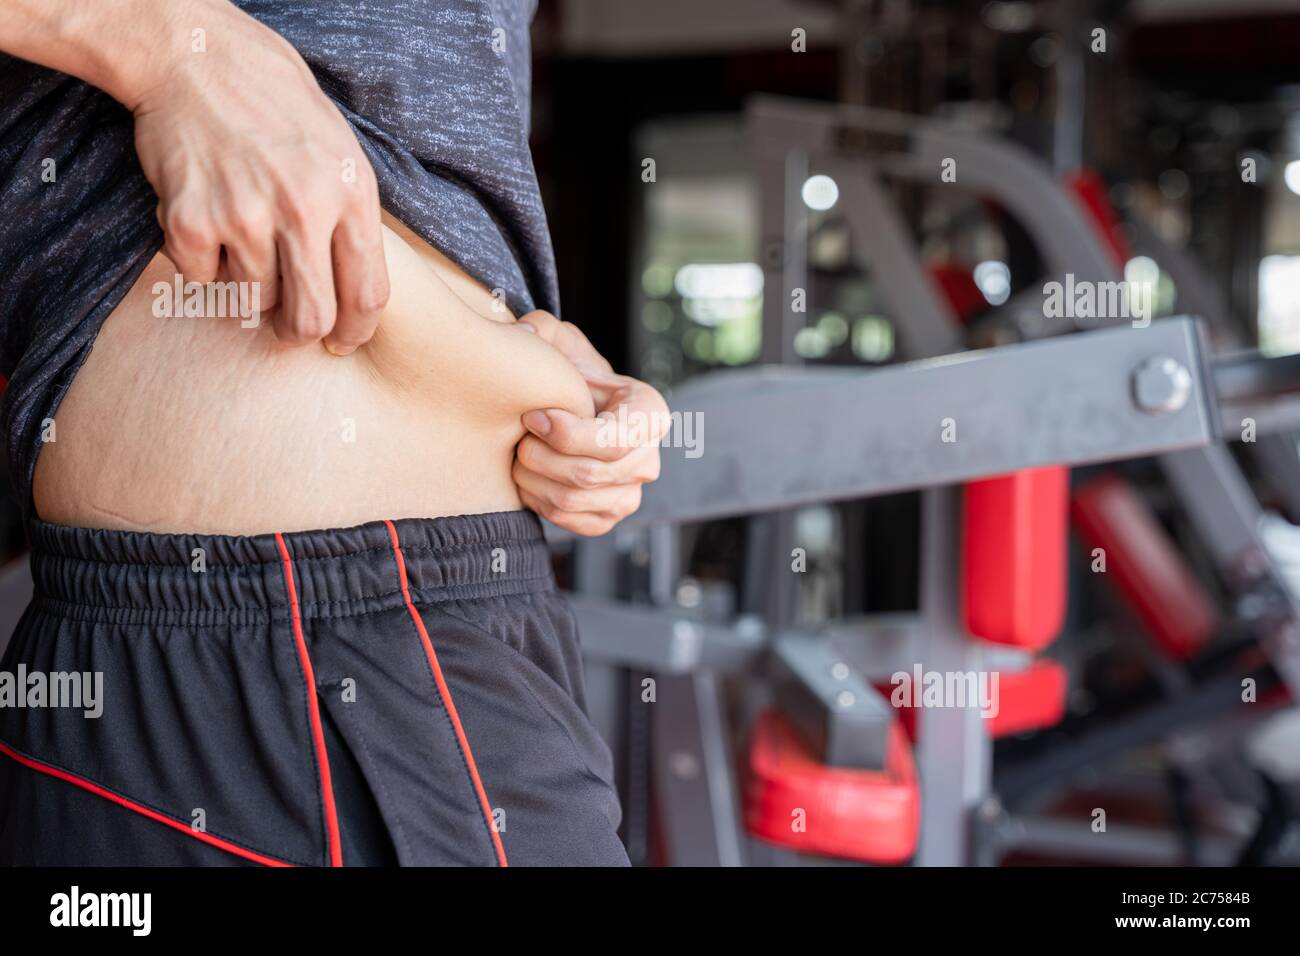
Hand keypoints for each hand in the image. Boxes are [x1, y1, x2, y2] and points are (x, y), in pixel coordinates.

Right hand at [130, 0, 388, 352]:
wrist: (197, 58)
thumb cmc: (278, 108)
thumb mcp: (343, 154)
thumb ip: (353, 220)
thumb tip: (357, 296)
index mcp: (351, 195)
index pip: (368, 295)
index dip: (356, 331)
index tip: (342, 341)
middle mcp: (303, 210)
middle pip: (312, 318)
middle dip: (299, 332)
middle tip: (289, 326)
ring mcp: (245, 217)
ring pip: (254, 301)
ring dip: (248, 284)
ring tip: (243, 239)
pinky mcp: (190, 221)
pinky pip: (202, 280)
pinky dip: (202, 263)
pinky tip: (207, 220)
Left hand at [513, 312, 667, 535]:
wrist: (570, 415)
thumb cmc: (567, 379)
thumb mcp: (560, 345)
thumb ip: (541, 331)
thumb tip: (523, 336)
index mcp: (650, 414)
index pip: (614, 439)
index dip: (567, 435)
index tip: (533, 417)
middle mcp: (649, 459)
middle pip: (590, 474)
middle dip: (542, 457)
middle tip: (519, 439)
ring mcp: (631, 494)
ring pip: (575, 500)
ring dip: (534, 480)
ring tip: (518, 458)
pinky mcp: (608, 518)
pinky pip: (571, 521)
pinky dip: (540, 503)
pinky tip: (528, 480)